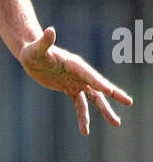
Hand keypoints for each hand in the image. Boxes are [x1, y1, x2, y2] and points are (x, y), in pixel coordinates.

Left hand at [18, 26, 132, 134]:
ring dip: (105, 110)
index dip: (98, 82)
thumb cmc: (33, 50)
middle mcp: (80, 73)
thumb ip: (45, 41)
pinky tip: (85, 130)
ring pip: (94, 98)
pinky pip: (80, 104)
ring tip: (116, 122)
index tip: (109, 91)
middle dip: (114, 94)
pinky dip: (83, 116)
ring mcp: (76, 81)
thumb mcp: (37, 48)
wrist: (31, 55)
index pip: (89, 74)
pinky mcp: (70, 88)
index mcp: (74, 64)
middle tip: (129, 102)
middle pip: (99, 86)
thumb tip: (50, 30)